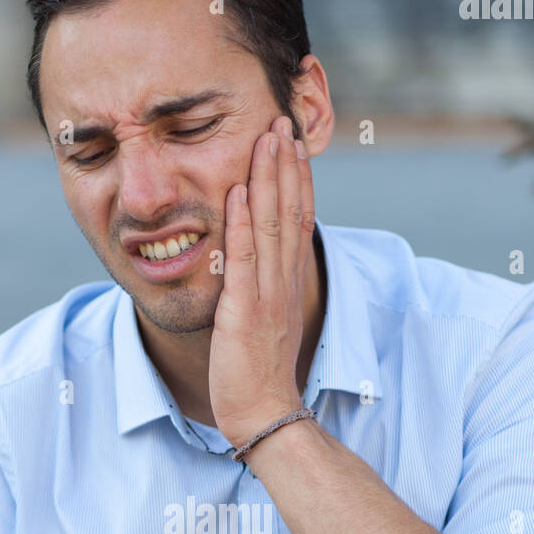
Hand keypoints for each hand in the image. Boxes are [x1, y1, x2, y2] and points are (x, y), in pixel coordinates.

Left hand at [209, 115, 315, 449]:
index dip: (295, 180)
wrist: (264, 414)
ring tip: (267, 137)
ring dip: (268, 178)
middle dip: (285, 164)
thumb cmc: (258, 377)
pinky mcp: (244, 310)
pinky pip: (243, 259)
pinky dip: (240, 223)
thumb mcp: (264, 325)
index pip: (297, 221)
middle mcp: (282, 282)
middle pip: (289, 211)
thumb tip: (253, 273)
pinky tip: (236, 191)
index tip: (291, 144)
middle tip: (281, 119)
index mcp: (287, 284)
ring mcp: (265, 294)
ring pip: (271, 224)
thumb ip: (261, 293)